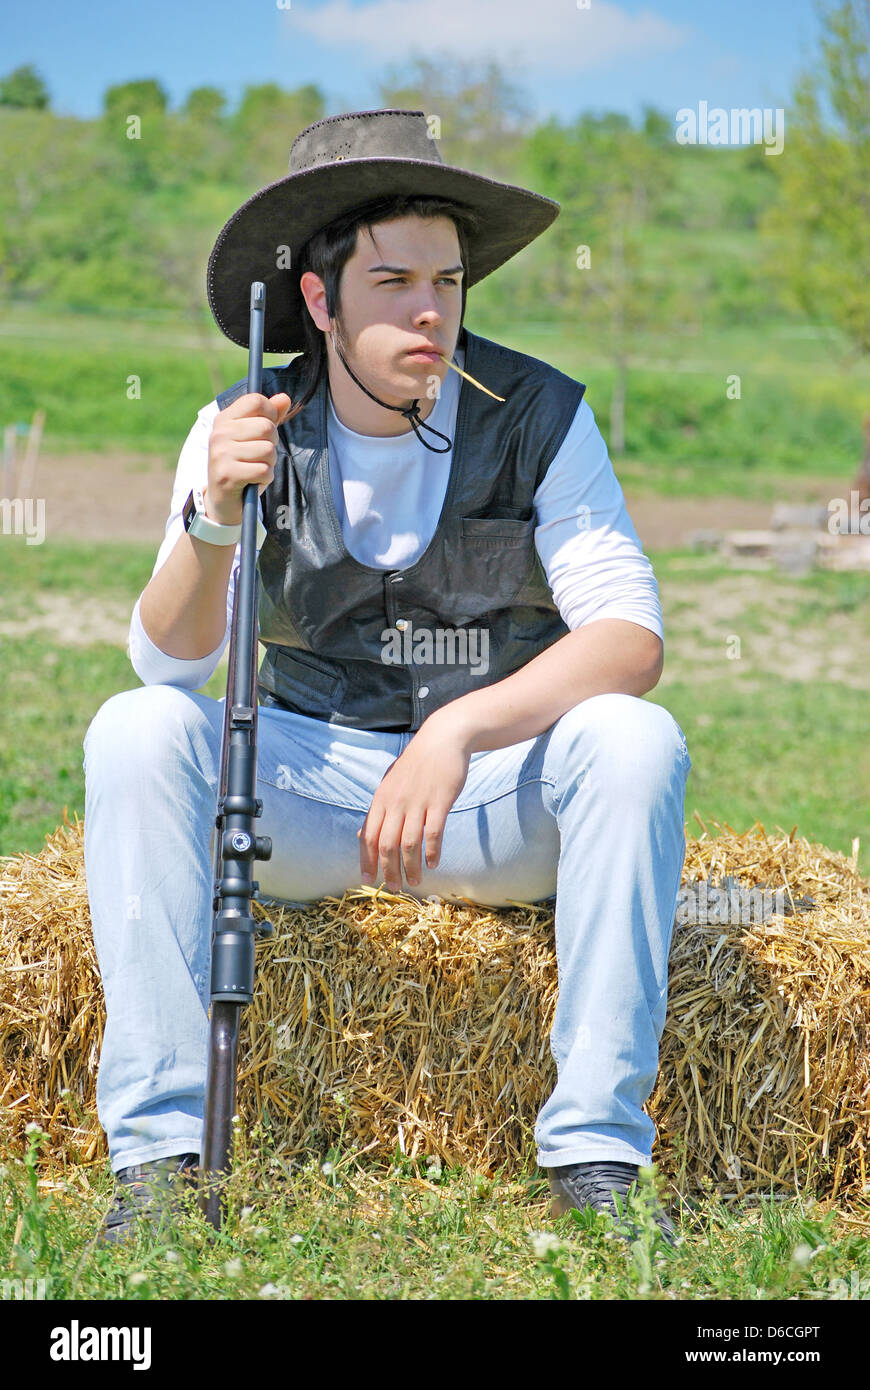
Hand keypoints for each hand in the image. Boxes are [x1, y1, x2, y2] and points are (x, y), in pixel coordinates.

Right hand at [206, 391, 292, 525]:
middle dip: (272, 444)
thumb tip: (284, 398)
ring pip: (268, 450)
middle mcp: (219, 433)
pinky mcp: (227, 474)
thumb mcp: (254, 438)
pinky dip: (265, 478)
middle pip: (266, 427)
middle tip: (260, 455)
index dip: (270, 413)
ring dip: (269, 463)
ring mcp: (221, 453)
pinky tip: (254, 481)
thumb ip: (269, 417)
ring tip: (255, 468)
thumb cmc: (242, 465)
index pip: (255, 401)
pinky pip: (264, 470)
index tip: (268, 428)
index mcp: (224, 419)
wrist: (223, 500)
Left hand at [357, 715, 471, 891]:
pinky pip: (433, 833)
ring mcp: (418, 802)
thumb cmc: (417, 764)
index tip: (368, 879)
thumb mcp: (390, 783)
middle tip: (394, 887)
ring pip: (409, 843)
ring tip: (415, 882)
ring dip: (410, 867)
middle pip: (386, 844)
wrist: (442, 739)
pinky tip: (433, 863)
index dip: (367, 859)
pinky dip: (431, 852)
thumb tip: (362, 835)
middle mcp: (396, 802)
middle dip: (388, 869)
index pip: (368, 835)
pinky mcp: (439, 801)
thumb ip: (379, 810)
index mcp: (381, 799)